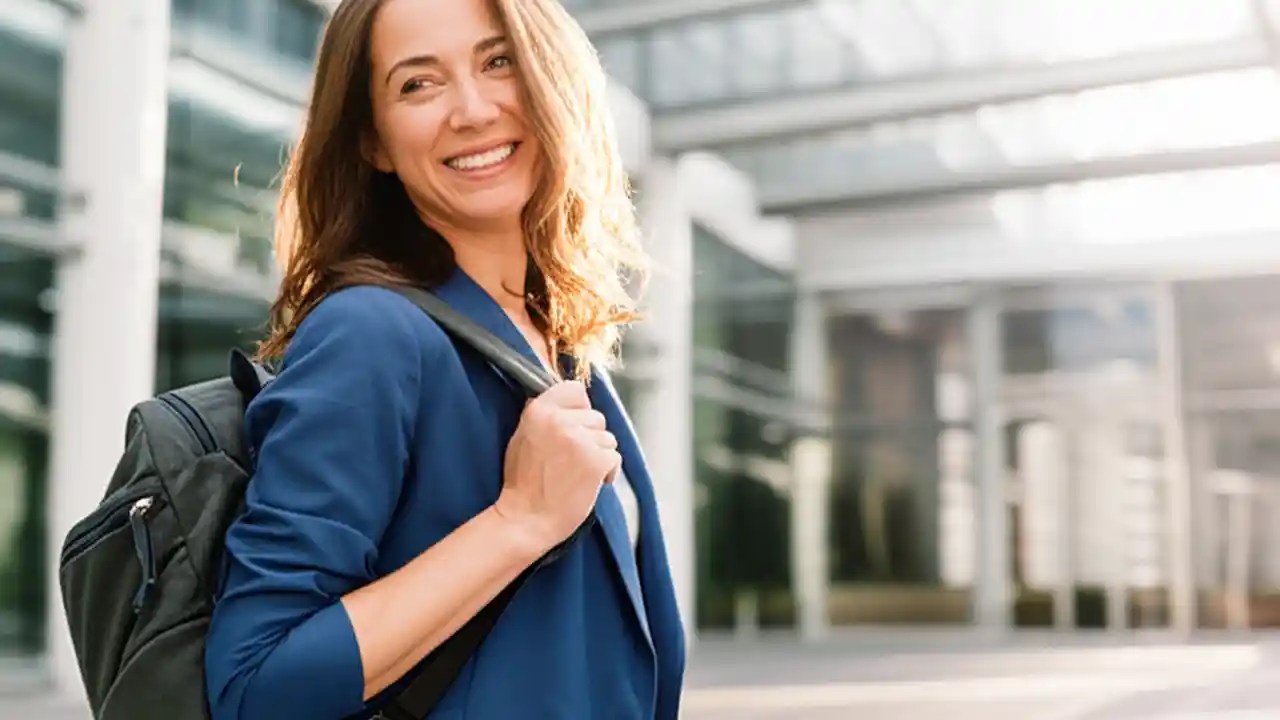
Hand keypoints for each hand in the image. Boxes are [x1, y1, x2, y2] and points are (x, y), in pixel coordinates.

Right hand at [494, 381, 619, 552]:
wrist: (526, 520)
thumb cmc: (523, 484)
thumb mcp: (522, 438)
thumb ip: (542, 417)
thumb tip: (563, 403)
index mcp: (539, 410)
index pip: (574, 389)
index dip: (580, 408)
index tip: (576, 426)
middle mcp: (559, 420)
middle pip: (596, 417)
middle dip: (591, 438)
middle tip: (573, 461)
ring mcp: (579, 440)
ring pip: (608, 438)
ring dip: (599, 456)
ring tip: (579, 475)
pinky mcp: (596, 461)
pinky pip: (615, 457)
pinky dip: (608, 472)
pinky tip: (591, 485)